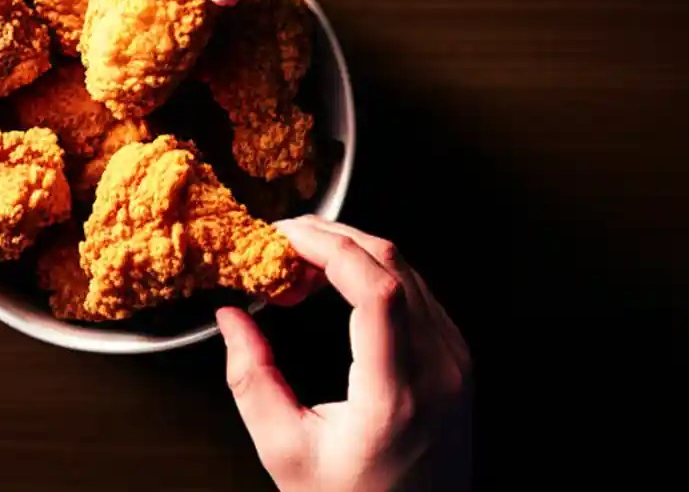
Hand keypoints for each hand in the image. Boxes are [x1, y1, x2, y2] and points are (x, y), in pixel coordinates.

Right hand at [216, 216, 471, 490]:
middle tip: (283, 244)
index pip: (376, 289)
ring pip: (409, 270)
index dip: (327, 246)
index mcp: (396, 394)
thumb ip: (252, 380)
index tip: (283, 237)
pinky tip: (338, 286)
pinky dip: (375, 274)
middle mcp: (439, 369)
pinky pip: (419, 293)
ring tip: (301, 268)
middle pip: (393, 264)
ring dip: (353, 252)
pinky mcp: (459, 361)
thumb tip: (230, 318)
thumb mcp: (286, 452)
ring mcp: (457, 362)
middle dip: (332, 238)